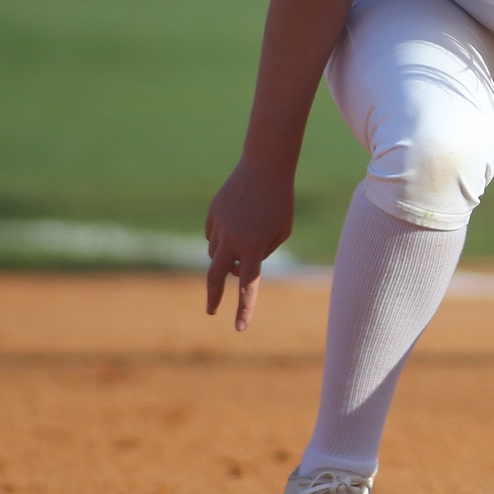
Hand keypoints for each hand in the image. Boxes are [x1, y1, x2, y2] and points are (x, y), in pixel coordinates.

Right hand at [203, 157, 294, 330]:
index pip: (248, 285)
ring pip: (217, 253)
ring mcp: (219, 226)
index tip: (239, 328)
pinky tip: (237, 221)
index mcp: (253, 246)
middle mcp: (232, 239)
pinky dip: (223, 237)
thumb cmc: (280, 202)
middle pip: (215, 276)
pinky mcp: (212, 214)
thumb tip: (236, 267)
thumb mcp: (280, 232)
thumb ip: (260, 254)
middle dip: (213, 297)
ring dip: (227, 256)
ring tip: (246, 239)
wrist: (265, 166)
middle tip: (212, 311)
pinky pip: (213, 235)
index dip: (244, 308)